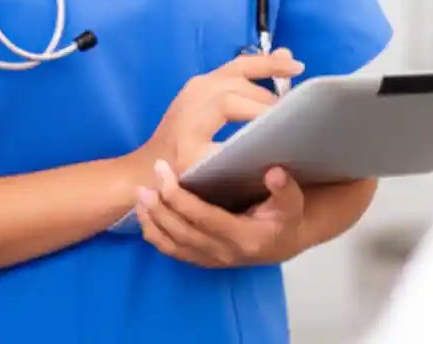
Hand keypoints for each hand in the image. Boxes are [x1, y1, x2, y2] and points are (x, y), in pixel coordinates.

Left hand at [132, 51, 303, 174]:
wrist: (151, 164)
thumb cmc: (179, 172)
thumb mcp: (204, 169)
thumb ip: (230, 156)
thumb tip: (264, 149)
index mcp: (196, 114)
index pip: (235, 103)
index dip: (263, 110)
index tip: (288, 122)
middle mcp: (197, 91)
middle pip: (241, 83)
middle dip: (271, 94)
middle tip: (299, 108)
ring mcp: (199, 82)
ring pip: (240, 66)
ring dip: (270, 66)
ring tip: (297, 68)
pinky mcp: (203, 81)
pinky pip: (236, 66)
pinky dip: (260, 62)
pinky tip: (283, 59)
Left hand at [136, 160, 307, 267]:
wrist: (286, 242)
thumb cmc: (287, 217)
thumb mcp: (294, 203)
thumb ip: (285, 189)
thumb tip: (274, 172)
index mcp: (244, 238)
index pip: (203, 218)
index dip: (180, 197)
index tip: (164, 172)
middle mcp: (224, 253)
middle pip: (182, 232)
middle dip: (159, 207)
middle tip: (144, 183)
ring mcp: (211, 259)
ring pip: (173, 244)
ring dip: (152, 221)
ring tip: (138, 196)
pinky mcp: (203, 260)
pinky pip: (173, 251)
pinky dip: (154, 235)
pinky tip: (143, 215)